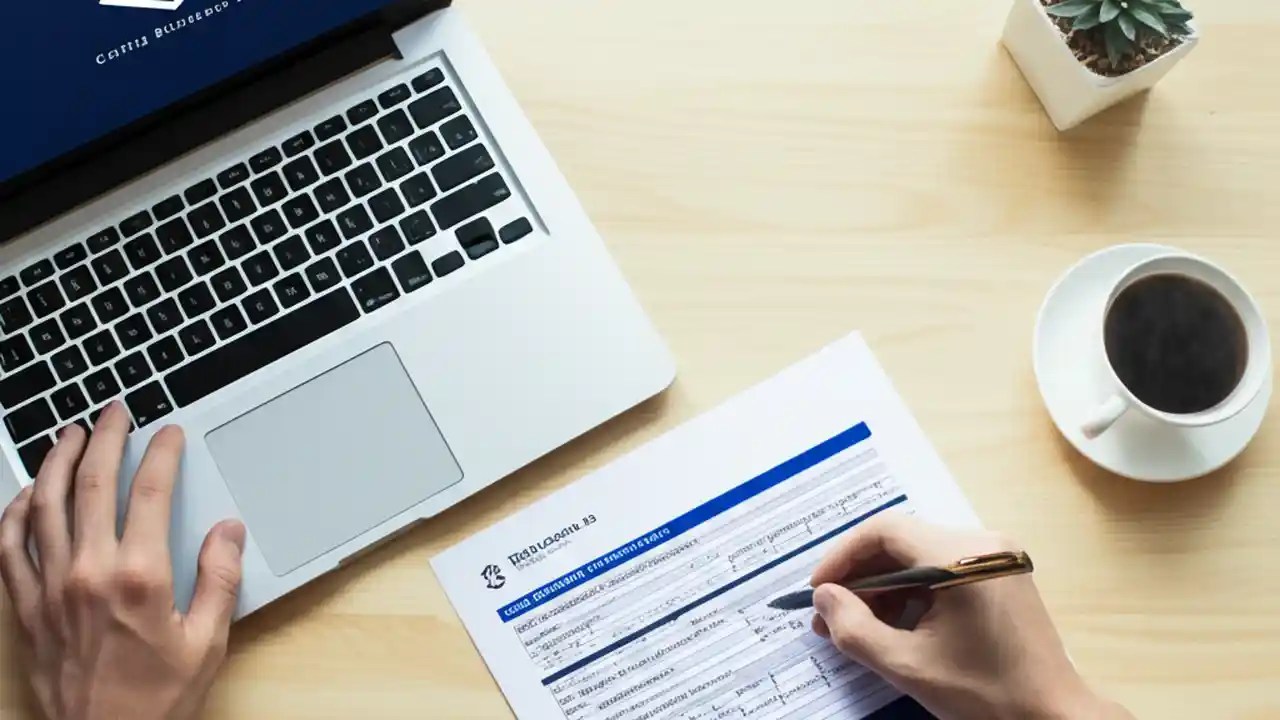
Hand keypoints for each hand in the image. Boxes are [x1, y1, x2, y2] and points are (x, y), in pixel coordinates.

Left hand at [0, 402, 245, 719]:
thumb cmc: (156, 702)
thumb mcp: (207, 643)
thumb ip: (220, 580)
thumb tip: (229, 531)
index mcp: (140, 577)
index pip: (149, 492)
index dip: (160, 453)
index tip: (168, 434)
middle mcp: (88, 573)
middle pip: (92, 484)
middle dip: (105, 439)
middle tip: (114, 413)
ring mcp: (50, 588)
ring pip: (45, 504)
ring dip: (56, 462)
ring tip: (69, 435)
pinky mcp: (26, 607)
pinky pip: (10, 545)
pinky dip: (16, 512)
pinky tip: (27, 494)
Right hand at [810, 514, 1131, 719]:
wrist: (1055, 717)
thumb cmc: (987, 695)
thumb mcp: (909, 666)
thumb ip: (855, 629)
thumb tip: (824, 598)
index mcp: (962, 557)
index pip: (885, 531)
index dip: (842, 556)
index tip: (817, 590)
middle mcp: (982, 543)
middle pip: (901, 542)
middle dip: (859, 577)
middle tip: (828, 614)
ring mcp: (996, 557)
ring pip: (919, 557)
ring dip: (883, 587)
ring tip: (855, 626)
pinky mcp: (1001, 575)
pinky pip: (942, 569)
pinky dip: (912, 593)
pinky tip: (892, 626)